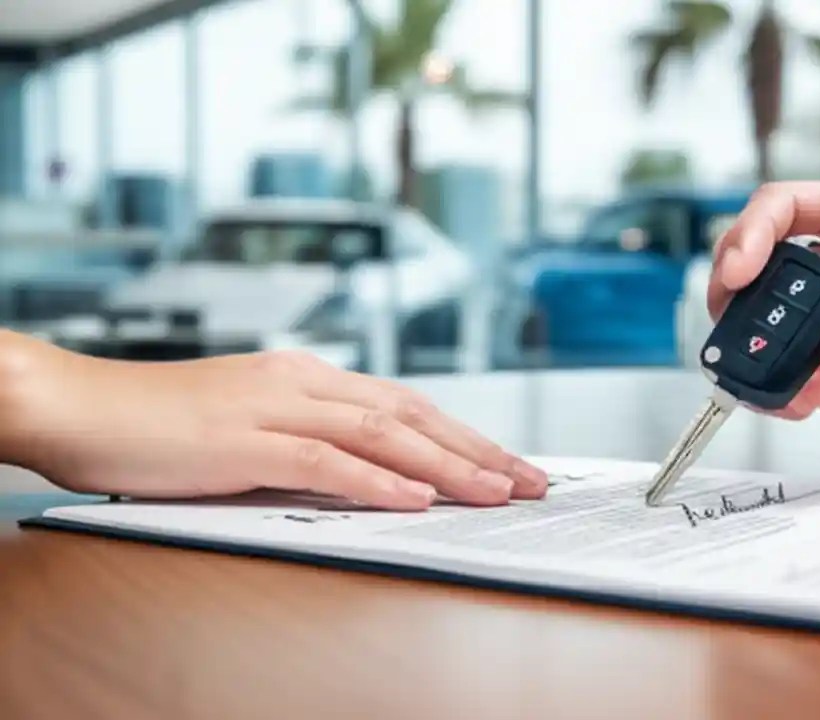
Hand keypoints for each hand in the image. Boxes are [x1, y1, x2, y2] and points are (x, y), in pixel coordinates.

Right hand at [0, 332, 546, 509]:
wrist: (81, 405)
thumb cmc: (162, 423)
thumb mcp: (251, 425)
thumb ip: (309, 441)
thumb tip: (370, 474)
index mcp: (308, 376)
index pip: (407, 405)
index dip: (466, 435)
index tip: (511, 464)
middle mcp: (303, 382)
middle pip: (413, 414)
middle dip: (479, 449)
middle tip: (532, 481)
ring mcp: (274, 407)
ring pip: (383, 433)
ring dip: (447, 465)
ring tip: (496, 491)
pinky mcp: (243, 440)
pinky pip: (323, 459)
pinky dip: (375, 480)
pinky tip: (414, 497)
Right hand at [709, 182, 819, 447]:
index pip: (785, 206)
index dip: (753, 230)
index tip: (741, 267)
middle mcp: (818, 260)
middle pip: (745, 257)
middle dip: (733, 291)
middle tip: (737, 326)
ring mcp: (801, 310)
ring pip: (741, 314)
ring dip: (745, 346)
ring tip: (787, 374)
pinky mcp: (795, 355)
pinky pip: (758, 368)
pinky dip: (769, 388)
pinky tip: (809, 399)